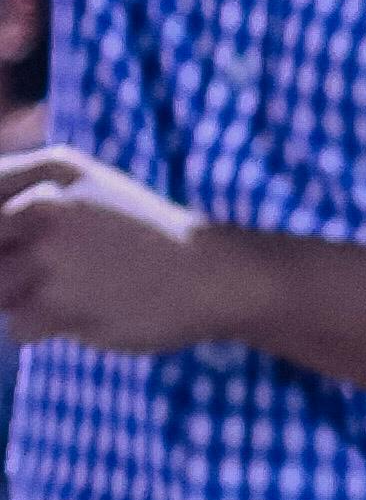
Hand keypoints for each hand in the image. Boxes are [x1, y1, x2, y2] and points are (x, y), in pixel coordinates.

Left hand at [0, 149, 246, 358]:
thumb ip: (23, 193)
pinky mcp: (60, 305)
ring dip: (18, 299)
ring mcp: (50, 256)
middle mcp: (44, 205)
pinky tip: (84, 311)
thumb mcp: (84, 187)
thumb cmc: (142, 234)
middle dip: (5, 265)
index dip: (2, 232)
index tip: (21, 246)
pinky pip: (17, 328)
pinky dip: (44, 328)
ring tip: (64, 291)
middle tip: (40, 272)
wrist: (211, 275)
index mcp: (50, 170)